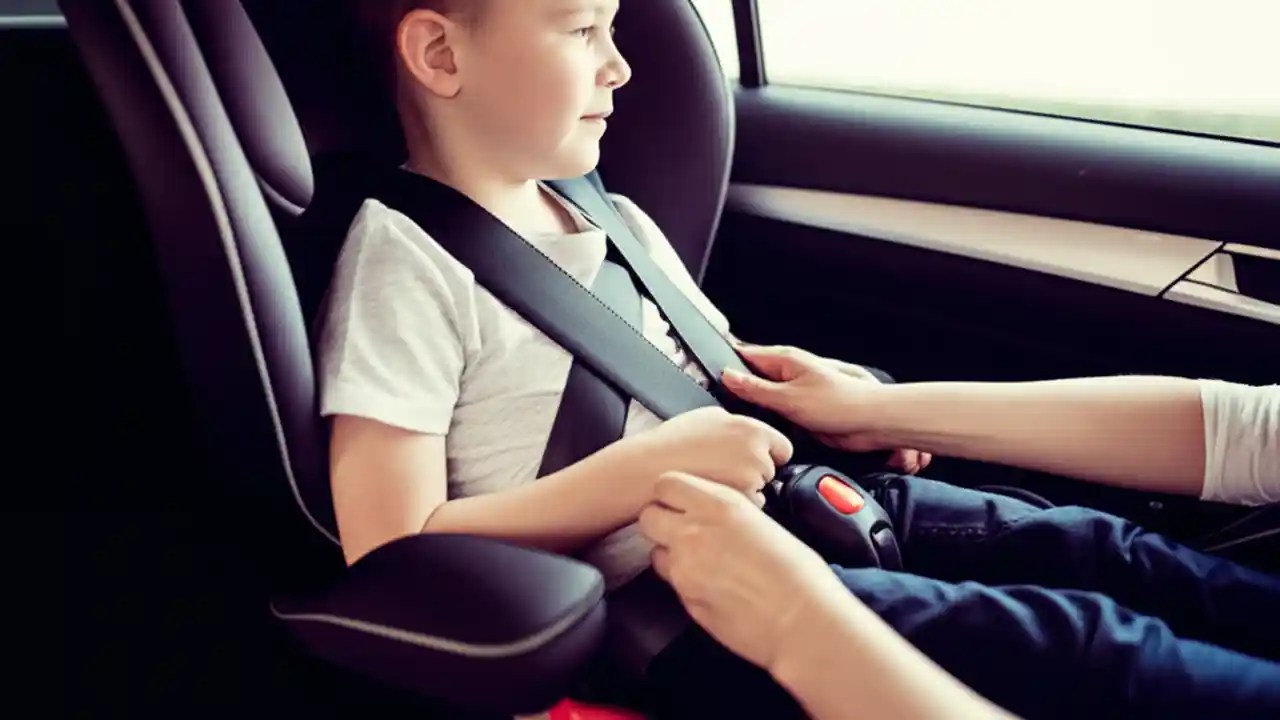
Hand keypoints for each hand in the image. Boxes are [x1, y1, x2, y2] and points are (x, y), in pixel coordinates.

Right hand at [629, 406, 793, 506]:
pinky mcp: (739, 502)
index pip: (782, 447)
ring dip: (745, 490)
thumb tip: (747, 429)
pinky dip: (735, 505)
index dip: (769, 453)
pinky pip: (748, 508)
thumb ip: (737, 422)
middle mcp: (757, 454)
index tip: (755, 458)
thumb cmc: (673, 442)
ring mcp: (750, 480)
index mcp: (752, 430)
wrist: (650, 469)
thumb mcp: (708, 415)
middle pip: (771, 470)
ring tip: (716, 482)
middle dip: (755, 472)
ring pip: (760, 491)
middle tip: (726, 470)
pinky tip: (714, 495)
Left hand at [638, 471, 850, 670]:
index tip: (682, 502)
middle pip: (648, 515)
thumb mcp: (764, 523)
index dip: (671, 494)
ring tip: (702, 564)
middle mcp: (695, 530)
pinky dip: (684, 582)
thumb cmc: (798, 575)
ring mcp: (685, 566)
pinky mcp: (684, 598)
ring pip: (655, 550)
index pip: (666, 483)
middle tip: (682, 531)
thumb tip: (715, 517)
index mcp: (721, 504)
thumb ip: (728, 516)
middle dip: (661, 522)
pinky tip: (712, 587)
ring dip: (670, 554)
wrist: (801, 621)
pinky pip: (671, 582)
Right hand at [723, 344, 930, 473]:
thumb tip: (728, 376)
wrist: (870, 423)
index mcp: (785, 360)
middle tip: (719, 401)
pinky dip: (770, 419)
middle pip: (753, 377)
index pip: (746, 355)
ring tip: (739, 416)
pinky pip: (777, 413)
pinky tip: (763, 427)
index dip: (727, 364)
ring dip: (755, 406)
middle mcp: (790, 372)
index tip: (707, 373)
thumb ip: (755, 389)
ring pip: (764, 397)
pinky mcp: (802, 410)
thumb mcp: (788, 398)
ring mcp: (796, 391)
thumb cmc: (839, 404)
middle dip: (738, 388)